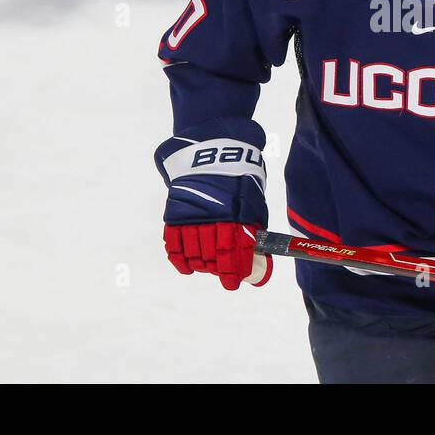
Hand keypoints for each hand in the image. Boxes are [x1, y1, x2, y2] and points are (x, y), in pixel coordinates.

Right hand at [160, 153, 270, 289]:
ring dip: (201, 265)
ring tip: (207, 269)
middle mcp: (213, 218)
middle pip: (213, 256)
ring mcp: (192, 216)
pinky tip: (187, 268)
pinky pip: (174, 243)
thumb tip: (260, 256)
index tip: (234, 283)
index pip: (234, 252)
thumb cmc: (239, 179)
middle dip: (219, 270)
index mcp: (236, 216)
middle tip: (224, 278)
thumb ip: (254, 228)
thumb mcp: (253, 202)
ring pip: (194, 252)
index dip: (233, 271)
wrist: (214, 151)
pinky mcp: (175, 213)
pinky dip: (179, 259)